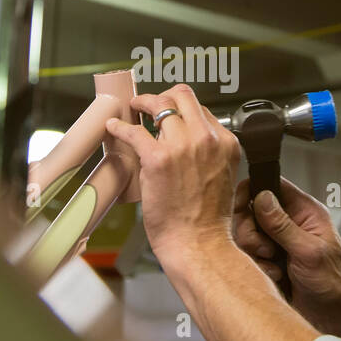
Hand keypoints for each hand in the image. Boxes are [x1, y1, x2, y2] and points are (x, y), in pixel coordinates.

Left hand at [104, 84, 241, 261]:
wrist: (199, 244)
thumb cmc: (208, 221)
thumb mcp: (222, 176)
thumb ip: (210, 154)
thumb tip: (187, 144)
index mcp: (226, 143)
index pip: (202, 110)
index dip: (182, 109)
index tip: (170, 112)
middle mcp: (207, 139)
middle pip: (183, 96)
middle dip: (163, 95)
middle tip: (149, 103)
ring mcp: (182, 146)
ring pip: (159, 104)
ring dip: (142, 104)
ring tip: (133, 109)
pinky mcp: (158, 158)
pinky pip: (134, 131)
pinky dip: (121, 127)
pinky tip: (114, 127)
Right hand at [233, 176, 340, 335]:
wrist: (335, 316)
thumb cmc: (334, 283)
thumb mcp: (309, 252)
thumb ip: (283, 225)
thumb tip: (262, 197)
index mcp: (304, 212)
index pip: (272, 184)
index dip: (252, 191)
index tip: (242, 207)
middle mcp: (289, 223)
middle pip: (250, 211)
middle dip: (251, 232)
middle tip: (267, 250)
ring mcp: (277, 242)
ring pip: (246, 235)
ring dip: (255, 253)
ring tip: (274, 266)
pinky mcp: (269, 261)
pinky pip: (248, 256)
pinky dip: (257, 268)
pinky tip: (275, 277)